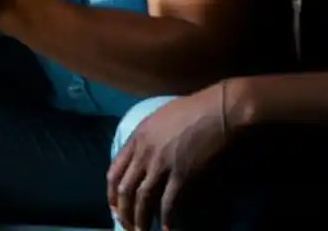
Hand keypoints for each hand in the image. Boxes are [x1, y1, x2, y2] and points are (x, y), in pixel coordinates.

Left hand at [107, 83, 235, 230]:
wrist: (215, 110)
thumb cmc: (190, 110)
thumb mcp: (157, 118)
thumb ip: (146, 138)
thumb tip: (142, 156)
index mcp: (136, 138)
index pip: (114, 171)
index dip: (112, 194)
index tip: (114, 207)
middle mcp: (144, 153)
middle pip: (125, 189)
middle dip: (123, 212)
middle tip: (127, 226)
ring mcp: (162, 164)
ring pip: (143, 199)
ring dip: (141, 219)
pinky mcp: (182, 174)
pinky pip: (168, 202)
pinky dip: (166, 218)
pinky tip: (167, 229)